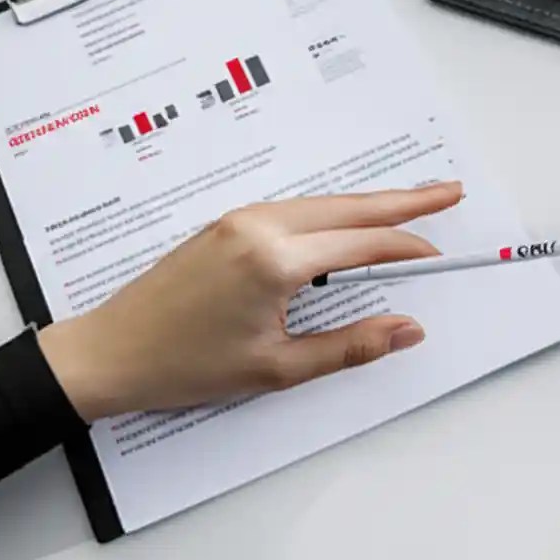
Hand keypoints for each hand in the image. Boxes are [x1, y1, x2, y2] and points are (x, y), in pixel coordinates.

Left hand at [38, 182, 464, 421]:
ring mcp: (239, 219)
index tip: (438, 252)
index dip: (406, 246)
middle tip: (448, 192)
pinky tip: (351, 221)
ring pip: (323, 203)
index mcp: (273, 260)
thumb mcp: (276, 368)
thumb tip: (404, 329)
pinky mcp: (227, 224)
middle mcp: (258, 226)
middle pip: (350, 207)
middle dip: (404, 199)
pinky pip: (296, 209)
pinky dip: (334, 212)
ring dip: (369, 203)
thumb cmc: (183, 365)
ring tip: (410, 203)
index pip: (362, 244)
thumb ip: (349, 345)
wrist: (110, 352)